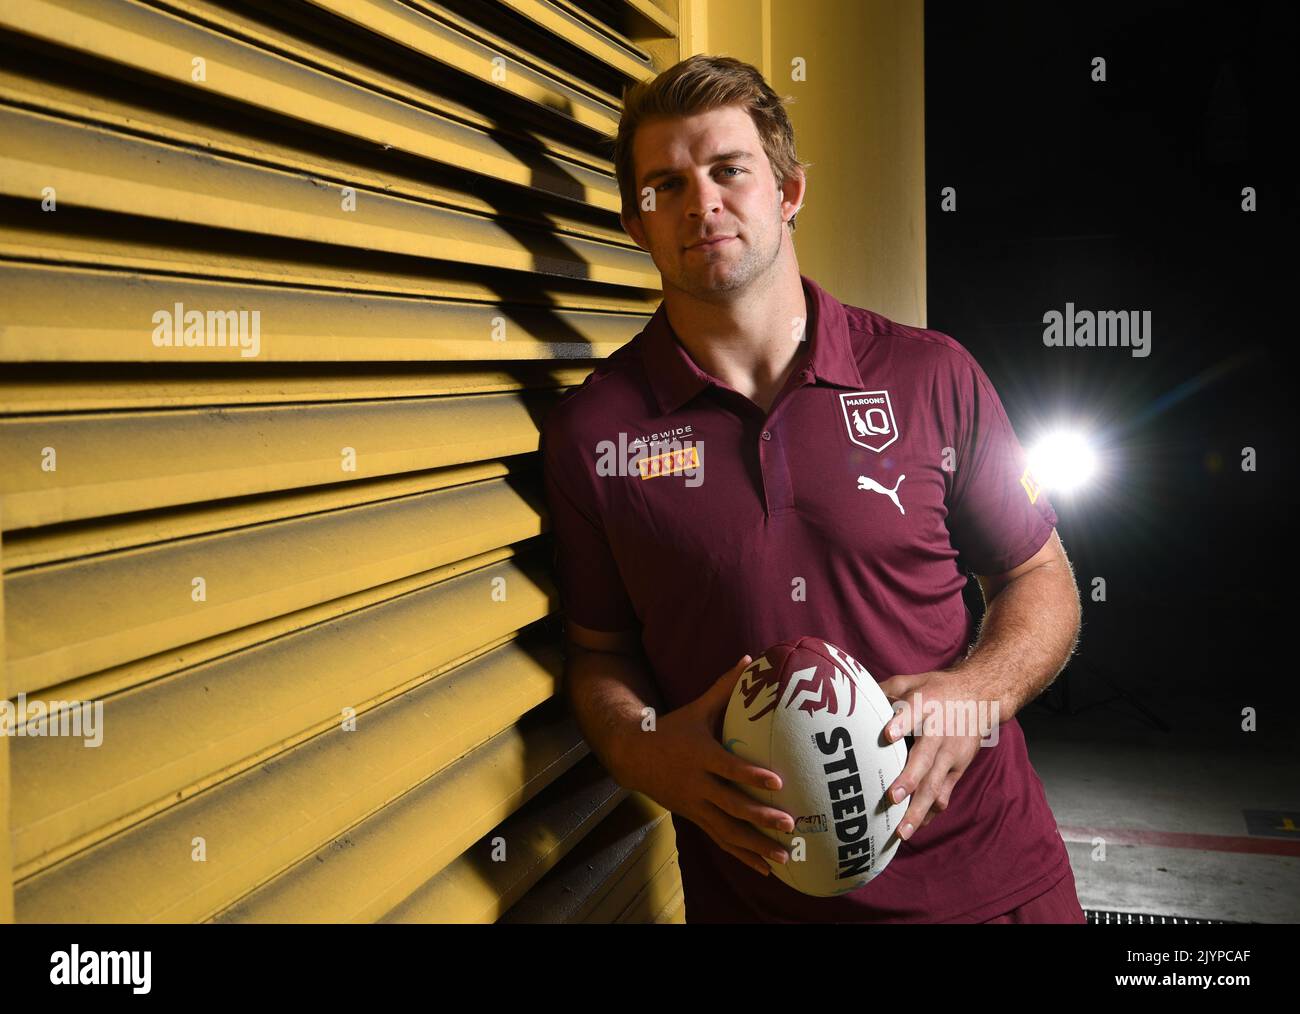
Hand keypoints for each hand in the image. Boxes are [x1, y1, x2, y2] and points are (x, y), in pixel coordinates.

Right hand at [623, 654, 795, 876]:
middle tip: (789, 824)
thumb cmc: (672, 729)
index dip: (751, 776)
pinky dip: (743, 855)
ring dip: (756, 845)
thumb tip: (749, 659)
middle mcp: (697, 784)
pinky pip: (721, 841)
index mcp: (700, 755)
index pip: (728, 768)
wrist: (633, 756)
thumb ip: (724, 687)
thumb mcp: (697, 708)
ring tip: (785, 856)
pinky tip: (766, 868)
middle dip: (760, 818)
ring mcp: (695, 805)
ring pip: (728, 830)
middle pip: (731, 805)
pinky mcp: (695, 818)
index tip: (777, 783)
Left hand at [875, 670, 987, 841]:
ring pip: (936, 783)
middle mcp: (940, 731)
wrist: (979, 697)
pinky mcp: (959, 768)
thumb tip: (850, 700)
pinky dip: (930, 812)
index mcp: (926, 704)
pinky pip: (945, 793)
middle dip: (910, 778)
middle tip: (892, 797)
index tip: (888, 734)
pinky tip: (914, 828)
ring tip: (903, 831)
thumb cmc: (934, 690)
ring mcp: (951, 753)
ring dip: (919, 808)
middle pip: (925, 757)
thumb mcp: (910, 682)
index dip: (901, 722)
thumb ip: (883, 690)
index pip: (914, 711)